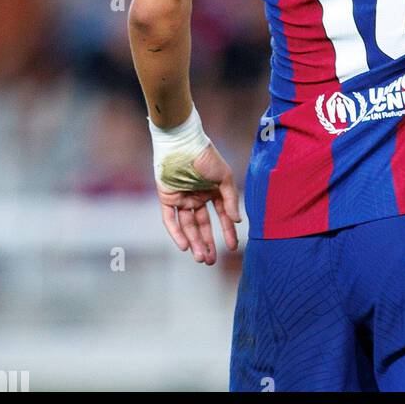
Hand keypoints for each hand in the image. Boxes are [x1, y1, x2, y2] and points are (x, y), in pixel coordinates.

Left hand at [156, 141, 241, 264]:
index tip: (233, 247)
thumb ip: (230, 199)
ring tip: (200, 258)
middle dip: (207, 243)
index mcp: (212, 191)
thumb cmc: (206, 157)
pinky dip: (176, 233)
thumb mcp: (224, 177)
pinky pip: (170, 219)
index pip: (221, 215)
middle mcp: (197, 196)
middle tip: (210, 261)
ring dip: (194, 242)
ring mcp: (181, 198)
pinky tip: (184, 246)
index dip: (227, 231)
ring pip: (187, 225)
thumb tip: (238, 221)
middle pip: (202, 225)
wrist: (183, 143)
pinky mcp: (166, 197)